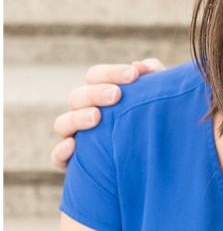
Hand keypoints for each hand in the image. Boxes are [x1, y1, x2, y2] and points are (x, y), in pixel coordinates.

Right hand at [51, 59, 165, 169]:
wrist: (154, 165)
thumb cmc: (154, 126)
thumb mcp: (158, 103)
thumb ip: (154, 81)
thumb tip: (142, 65)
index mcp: (99, 95)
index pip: (95, 76)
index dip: (111, 73)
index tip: (134, 74)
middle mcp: (83, 114)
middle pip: (77, 97)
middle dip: (95, 93)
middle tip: (116, 95)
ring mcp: (75, 138)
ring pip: (62, 123)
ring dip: (77, 118)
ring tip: (96, 117)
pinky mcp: (73, 165)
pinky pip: (57, 158)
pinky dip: (61, 151)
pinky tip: (74, 146)